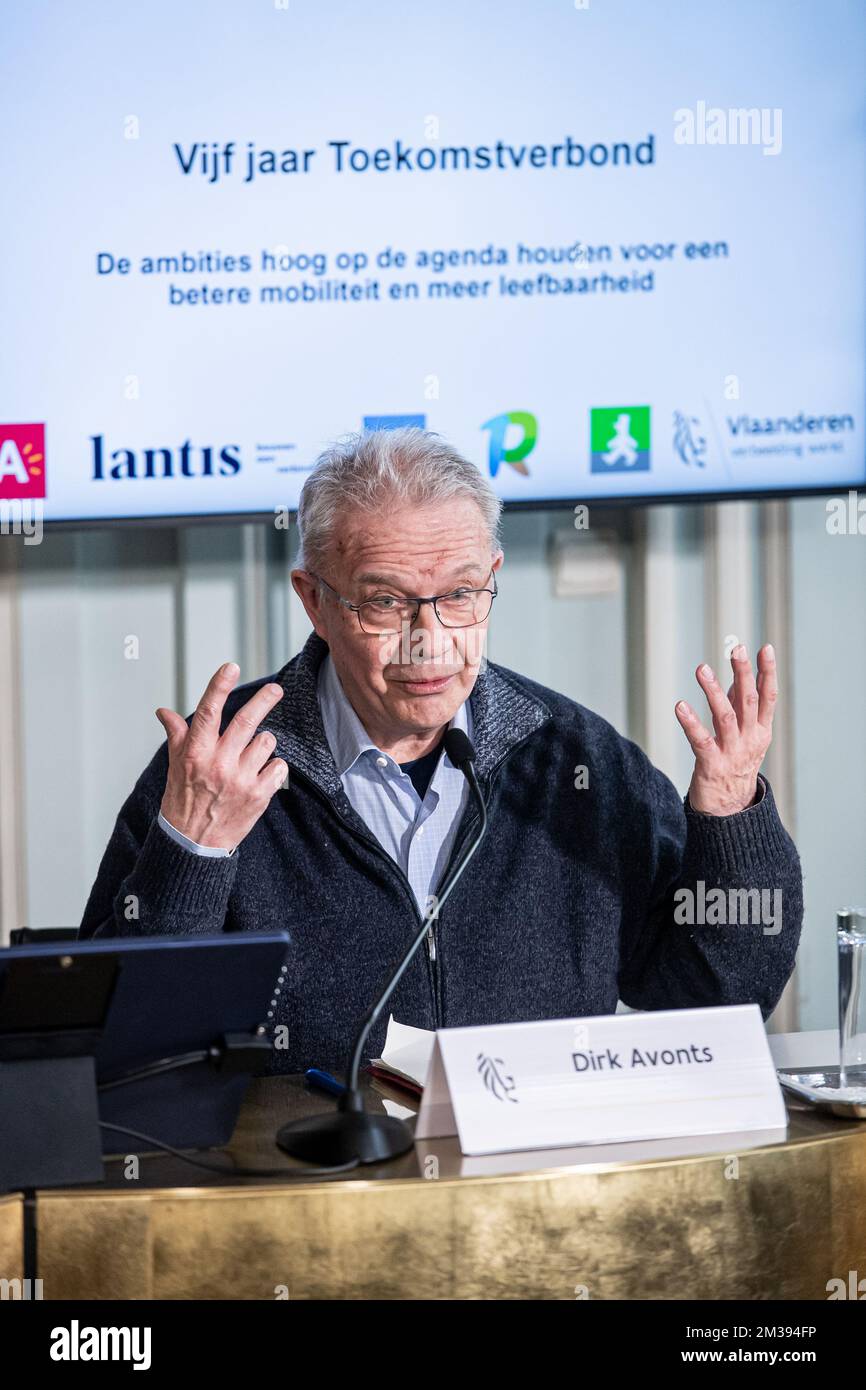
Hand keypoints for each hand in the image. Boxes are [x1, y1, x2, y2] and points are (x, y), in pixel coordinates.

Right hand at [156, 662, 286, 849]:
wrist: (193, 844)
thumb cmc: (183, 801)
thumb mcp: (175, 766)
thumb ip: (177, 735)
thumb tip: (163, 711)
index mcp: (196, 753)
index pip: (209, 711)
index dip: (220, 686)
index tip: (231, 667)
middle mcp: (219, 764)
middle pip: (248, 721)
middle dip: (265, 700)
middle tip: (276, 690)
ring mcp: (241, 780)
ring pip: (266, 742)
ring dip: (262, 744)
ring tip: (249, 757)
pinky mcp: (259, 795)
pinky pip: (278, 767)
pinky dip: (273, 768)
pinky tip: (259, 775)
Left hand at [675, 644, 776, 815]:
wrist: (730, 812)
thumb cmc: (735, 767)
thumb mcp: (746, 738)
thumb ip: (741, 709)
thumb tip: (738, 679)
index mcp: (761, 732)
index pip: (768, 697)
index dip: (767, 673)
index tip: (766, 648)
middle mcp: (749, 740)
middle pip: (749, 702)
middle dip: (744, 673)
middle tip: (737, 649)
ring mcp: (731, 753)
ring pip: (726, 717)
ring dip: (714, 691)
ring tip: (702, 669)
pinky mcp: (711, 766)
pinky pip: (700, 741)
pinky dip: (691, 723)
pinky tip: (680, 706)